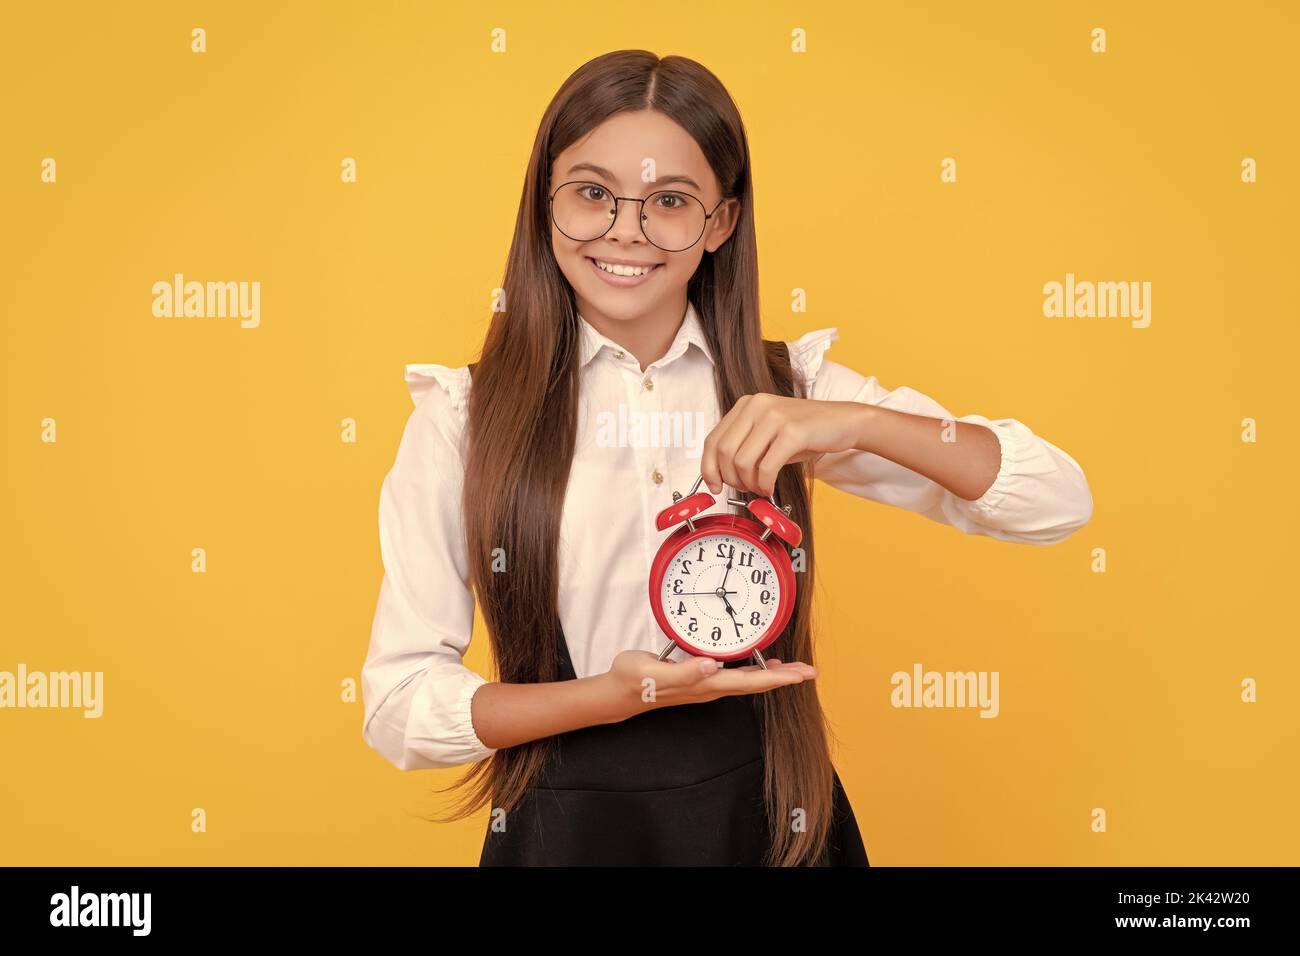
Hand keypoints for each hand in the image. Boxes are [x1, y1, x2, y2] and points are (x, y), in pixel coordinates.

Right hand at [603, 649, 816, 719]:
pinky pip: (736, 675)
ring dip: (774, 676)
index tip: (802, 675)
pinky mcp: (700, 678)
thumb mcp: (654, 672)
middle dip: (785, 678)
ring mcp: (706, 684)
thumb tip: (712, 666)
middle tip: (812, 671)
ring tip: (796, 669)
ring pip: (749, 681)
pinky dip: (755, 670)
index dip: (778, 679)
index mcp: (704, 684)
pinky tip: (763, 665)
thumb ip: (683, 671)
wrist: (619, 692)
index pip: (750, 683)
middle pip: (756, 684)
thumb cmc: (634, 679)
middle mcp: (710, 687)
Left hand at [700, 393, 870, 495]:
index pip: (713, 440)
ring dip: (749, 484)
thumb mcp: (768, 433)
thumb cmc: (805, 432)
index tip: (714, 486)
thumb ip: (744, 446)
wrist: (843, 422)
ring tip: (761, 488)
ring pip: (743, 462)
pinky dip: (765, 484)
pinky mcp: (792, 431)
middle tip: (745, 489)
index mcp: (746, 404)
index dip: (708, 468)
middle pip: (724, 452)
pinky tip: (770, 487)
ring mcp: (774, 417)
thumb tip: (720, 475)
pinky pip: (766, 467)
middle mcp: (756, 406)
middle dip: (731, 479)